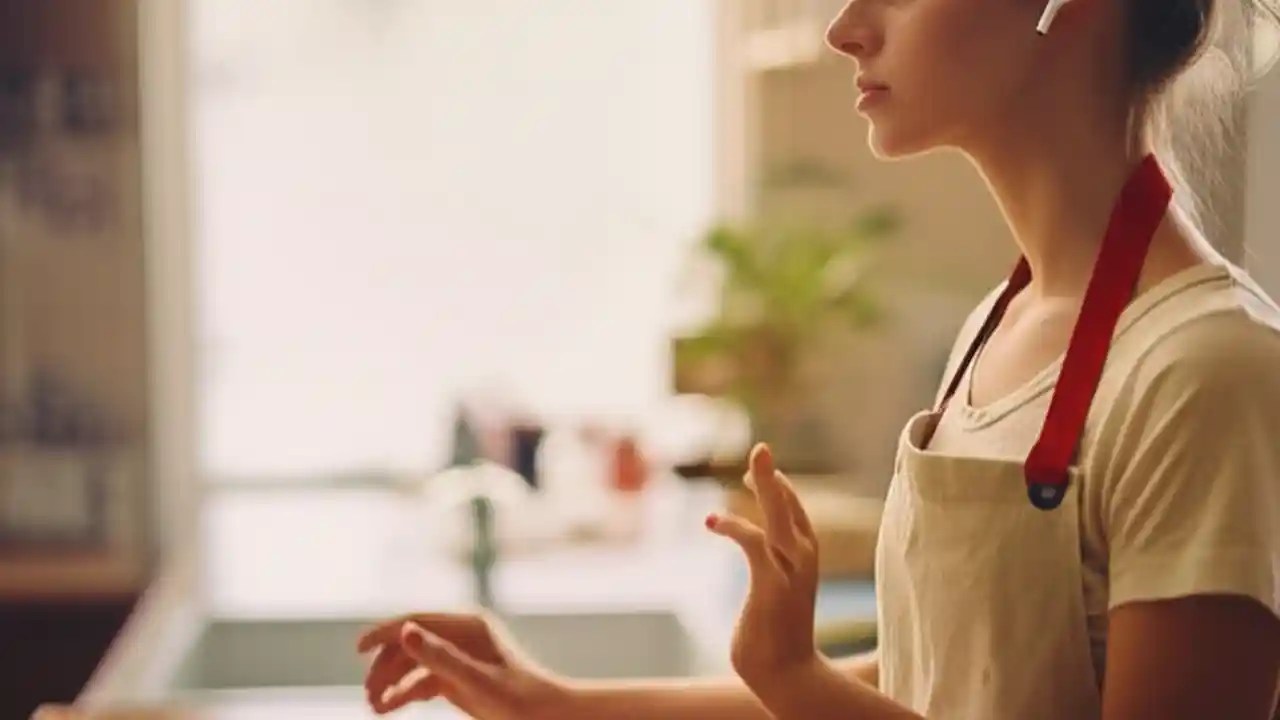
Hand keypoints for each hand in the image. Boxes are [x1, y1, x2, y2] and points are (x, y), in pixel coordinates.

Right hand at [356, 611, 571, 717]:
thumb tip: (404, 631)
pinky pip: (423, 681)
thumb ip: (440, 658)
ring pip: (413, 664)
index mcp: (469, 625)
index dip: (386, 632)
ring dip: (391, 683)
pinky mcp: (459, 678)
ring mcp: (460, 657)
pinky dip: (405, 693)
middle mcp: (462, 636)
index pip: (417, 621)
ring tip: (374, 707)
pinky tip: (387, 708)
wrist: (551, 718)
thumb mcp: (476, 682)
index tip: (359, 649)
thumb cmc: (521, 701)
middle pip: (410, 644)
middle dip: (386, 667)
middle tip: (368, 695)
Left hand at [706, 443, 820, 695]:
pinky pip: (754, 542)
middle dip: (773, 476)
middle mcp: (803, 560)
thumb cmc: (775, 641)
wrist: (787, 676)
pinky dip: (734, 527)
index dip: (779, 490)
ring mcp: (791, 571)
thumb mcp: (772, 597)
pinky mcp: (772, 584)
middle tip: (760, 449)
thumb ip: (768, 576)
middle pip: (791, 506)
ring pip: (779, 517)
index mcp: (805, 560)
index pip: (795, 514)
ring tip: (750, 465)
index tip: (757, 473)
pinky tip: (712, 521)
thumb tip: (758, 570)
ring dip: (765, 486)